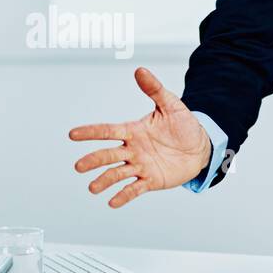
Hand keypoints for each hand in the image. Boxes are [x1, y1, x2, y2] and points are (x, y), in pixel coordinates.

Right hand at [69, 67, 211, 207]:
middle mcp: (132, 150)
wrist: (199, 147)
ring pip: (118, 174)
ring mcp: (140, 166)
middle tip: (79, 166)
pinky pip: (135, 189)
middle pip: (109, 155)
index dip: (91, 132)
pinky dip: (123, 196)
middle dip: (94, 161)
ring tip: (93, 188)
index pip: (108, 131)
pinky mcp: (151, 181)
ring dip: (105, 181)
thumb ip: (154, 89)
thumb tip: (140, 70)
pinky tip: (112, 202)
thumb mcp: (171, 104)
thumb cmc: (183, 124)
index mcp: (133, 130)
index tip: (73, 134)